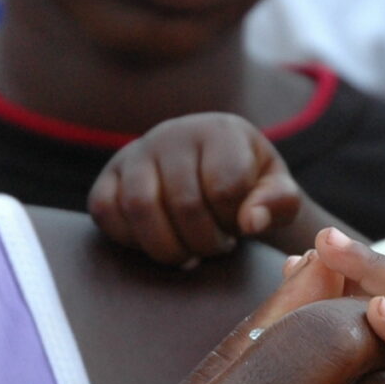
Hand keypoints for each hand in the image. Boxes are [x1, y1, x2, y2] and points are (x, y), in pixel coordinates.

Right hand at [90, 113, 324, 266]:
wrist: (209, 169)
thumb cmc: (249, 185)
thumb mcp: (278, 191)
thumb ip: (280, 203)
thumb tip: (250, 221)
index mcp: (221, 132)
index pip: (226, 187)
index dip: (234, 221)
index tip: (240, 225)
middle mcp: (173, 134)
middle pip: (184, 203)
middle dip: (205, 242)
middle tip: (216, 246)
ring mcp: (136, 152)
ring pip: (139, 207)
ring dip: (168, 247)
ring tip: (188, 252)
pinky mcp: (109, 175)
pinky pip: (105, 210)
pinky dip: (130, 240)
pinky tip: (158, 242)